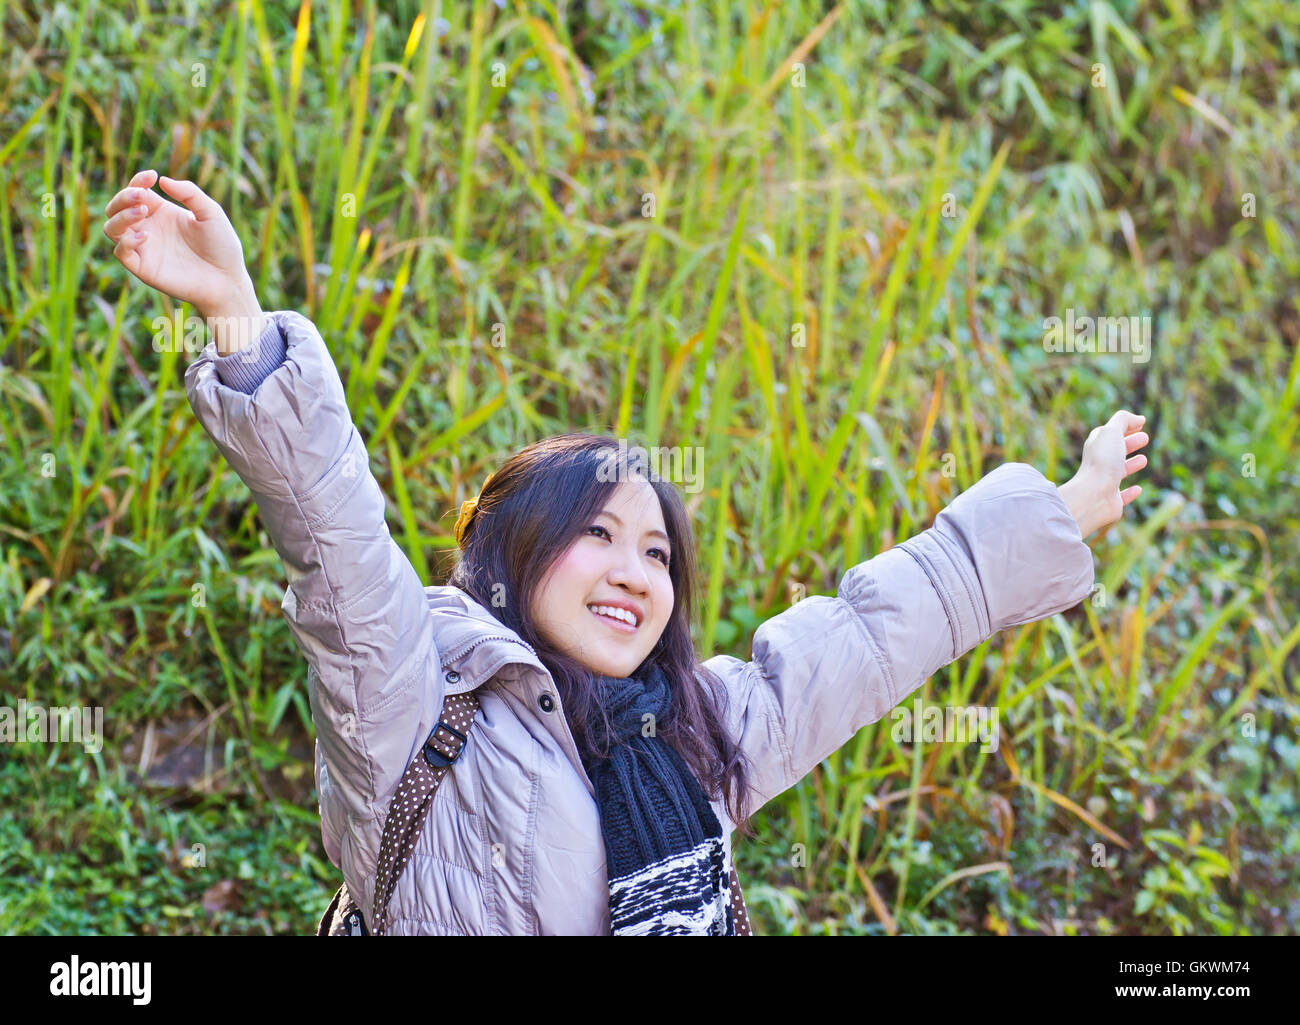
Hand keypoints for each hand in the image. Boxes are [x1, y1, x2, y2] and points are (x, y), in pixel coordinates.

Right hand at [103, 169, 252, 319]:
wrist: (228, 280)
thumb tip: (162, 180)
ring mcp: (144, 248)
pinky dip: (126, 242)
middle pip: (116, 208)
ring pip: (112, 228)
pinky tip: (147, 236)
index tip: (152, 176)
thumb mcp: (211, 213)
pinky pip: (120, 252)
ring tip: (143, 212)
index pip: (136, 191)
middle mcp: (148, 228)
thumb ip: (189, 193)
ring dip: (121, 216)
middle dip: (123, 197)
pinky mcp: (144, 268)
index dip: (138, 181)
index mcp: (161, 212)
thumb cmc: (222, 246)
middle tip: (140, 196)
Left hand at [1057, 410, 1149, 538]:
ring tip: (1144, 459)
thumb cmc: (1102, 463)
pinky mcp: (1111, 502)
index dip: (1124, 427)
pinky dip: (1130, 493)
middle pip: (1114, 451)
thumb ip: (1123, 420)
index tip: (1140, 424)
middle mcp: (1098, 465)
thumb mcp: (1111, 432)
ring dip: (1131, 465)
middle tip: (1145, 438)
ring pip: (1118, 472)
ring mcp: (1104, 484)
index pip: (1110, 434)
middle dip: (1129, 443)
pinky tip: (1138, 489)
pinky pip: (1121, 497)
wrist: (1093, 496)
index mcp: (1096, 447)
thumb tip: (1139, 418)